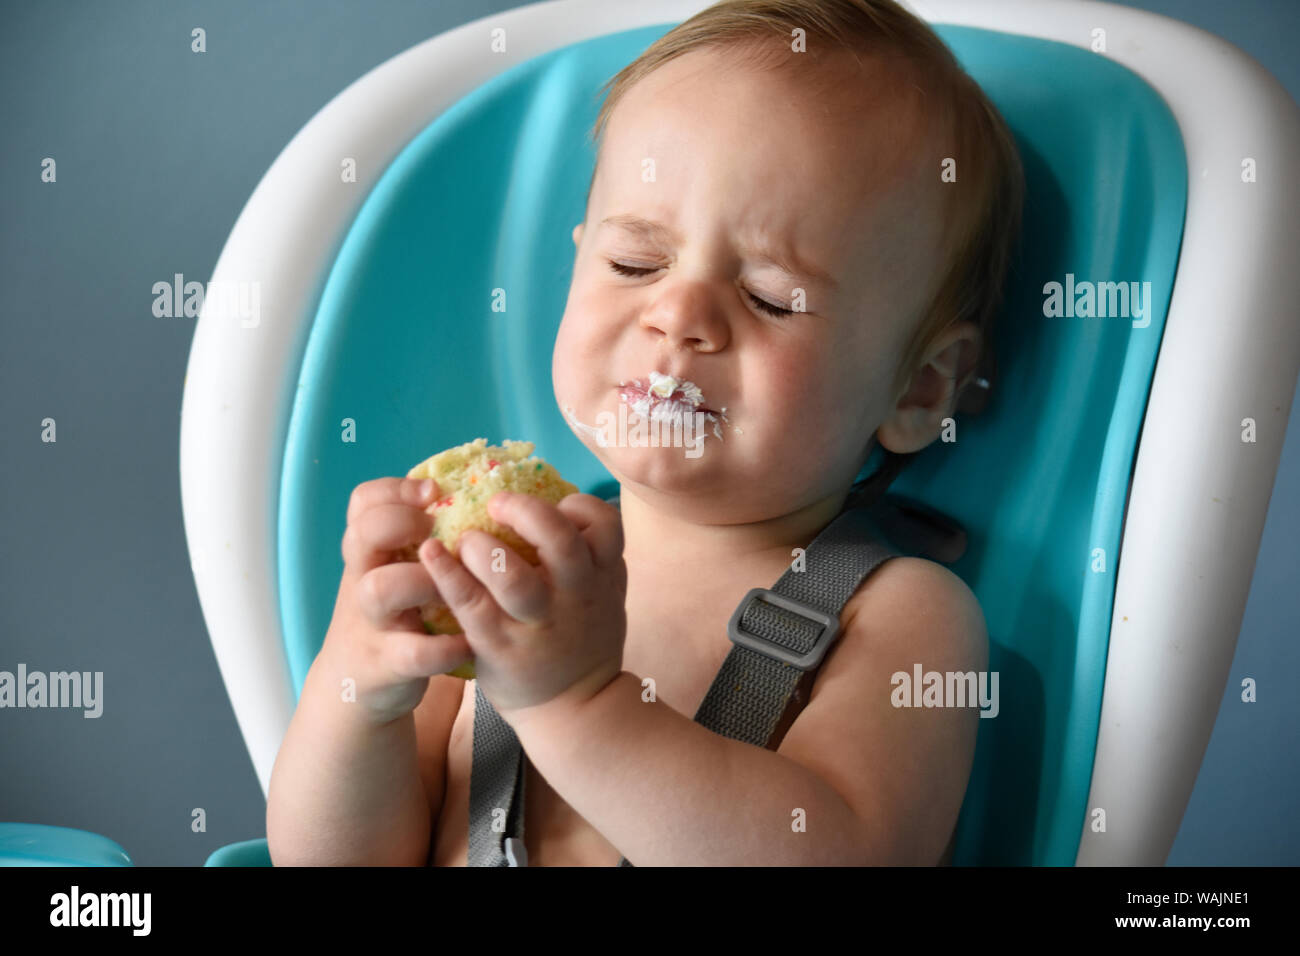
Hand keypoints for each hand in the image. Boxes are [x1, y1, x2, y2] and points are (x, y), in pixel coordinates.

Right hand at [324, 476, 474, 723]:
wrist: (356, 682)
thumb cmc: (394, 613)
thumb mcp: (395, 571)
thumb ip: (420, 539)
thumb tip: (483, 496)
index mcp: (369, 551)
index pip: (364, 501)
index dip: (397, 490)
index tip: (434, 493)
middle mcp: (363, 579)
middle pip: (364, 535)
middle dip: (403, 524)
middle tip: (438, 535)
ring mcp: (371, 621)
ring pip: (381, 589)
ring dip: (424, 582)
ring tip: (455, 589)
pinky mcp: (385, 664)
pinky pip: (414, 652)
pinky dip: (446, 647)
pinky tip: (469, 641)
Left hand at [417, 491, 626, 721]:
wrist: (576, 708)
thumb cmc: (583, 638)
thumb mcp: (606, 594)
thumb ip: (592, 553)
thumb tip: (561, 500)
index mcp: (601, 576)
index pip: (603, 524)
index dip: (578, 507)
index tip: (555, 507)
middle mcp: (573, 596)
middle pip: (559, 541)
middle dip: (524, 512)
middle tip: (496, 503)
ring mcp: (535, 623)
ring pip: (511, 577)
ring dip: (482, 548)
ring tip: (464, 539)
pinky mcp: (498, 645)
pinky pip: (469, 604)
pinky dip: (447, 574)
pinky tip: (430, 554)